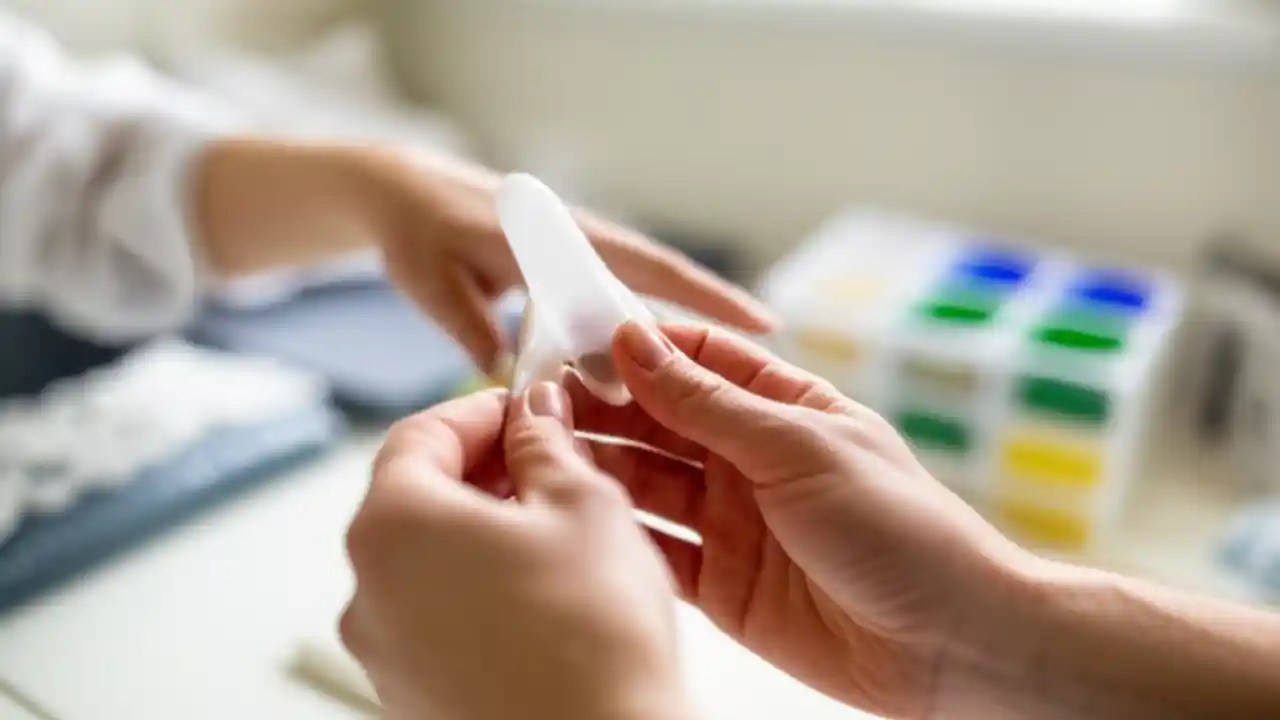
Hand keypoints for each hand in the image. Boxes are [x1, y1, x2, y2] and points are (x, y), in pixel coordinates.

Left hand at [196, 139, 773, 372]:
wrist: (403, 195)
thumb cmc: (420, 234)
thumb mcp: (438, 284)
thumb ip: (474, 330)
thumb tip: (514, 383)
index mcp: (563, 243)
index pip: (652, 272)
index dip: (708, 299)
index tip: (762, 324)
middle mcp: (579, 254)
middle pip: (653, 302)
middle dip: (692, 342)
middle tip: (734, 391)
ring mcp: (572, 269)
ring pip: (624, 319)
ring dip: (646, 357)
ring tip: (684, 407)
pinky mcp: (558, 285)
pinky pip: (596, 323)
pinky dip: (608, 355)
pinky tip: (622, 395)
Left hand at [340, 386, 695, 719]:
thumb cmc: (592, 632)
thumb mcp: (583, 504)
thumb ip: (546, 445)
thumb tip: (535, 416)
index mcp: (393, 526)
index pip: (418, 436)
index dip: (479, 411)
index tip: (526, 406)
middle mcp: (368, 591)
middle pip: (416, 501)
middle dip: (484, 472)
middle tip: (551, 462)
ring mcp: (385, 654)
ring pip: (429, 565)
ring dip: (484, 534)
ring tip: (560, 534)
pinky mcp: (415, 699)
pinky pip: (441, 622)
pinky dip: (482, 594)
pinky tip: (547, 599)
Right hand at [567, 322, 1029, 717]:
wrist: (948, 643)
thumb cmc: (900, 528)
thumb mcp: (800, 449)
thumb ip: (708, 403)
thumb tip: (634, 341)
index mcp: (782, 409)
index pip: (696, 360)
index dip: (639, 346)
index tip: (578, 336)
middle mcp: (750, 460)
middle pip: (659, 418)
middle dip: (604, 404)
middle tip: (541, 396)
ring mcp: (733, 522)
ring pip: (647, 481)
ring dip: (599, 464)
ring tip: (542, 450)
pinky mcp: (722, 584)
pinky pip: (655, 549)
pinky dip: (616, 532)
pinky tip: (575, 514)